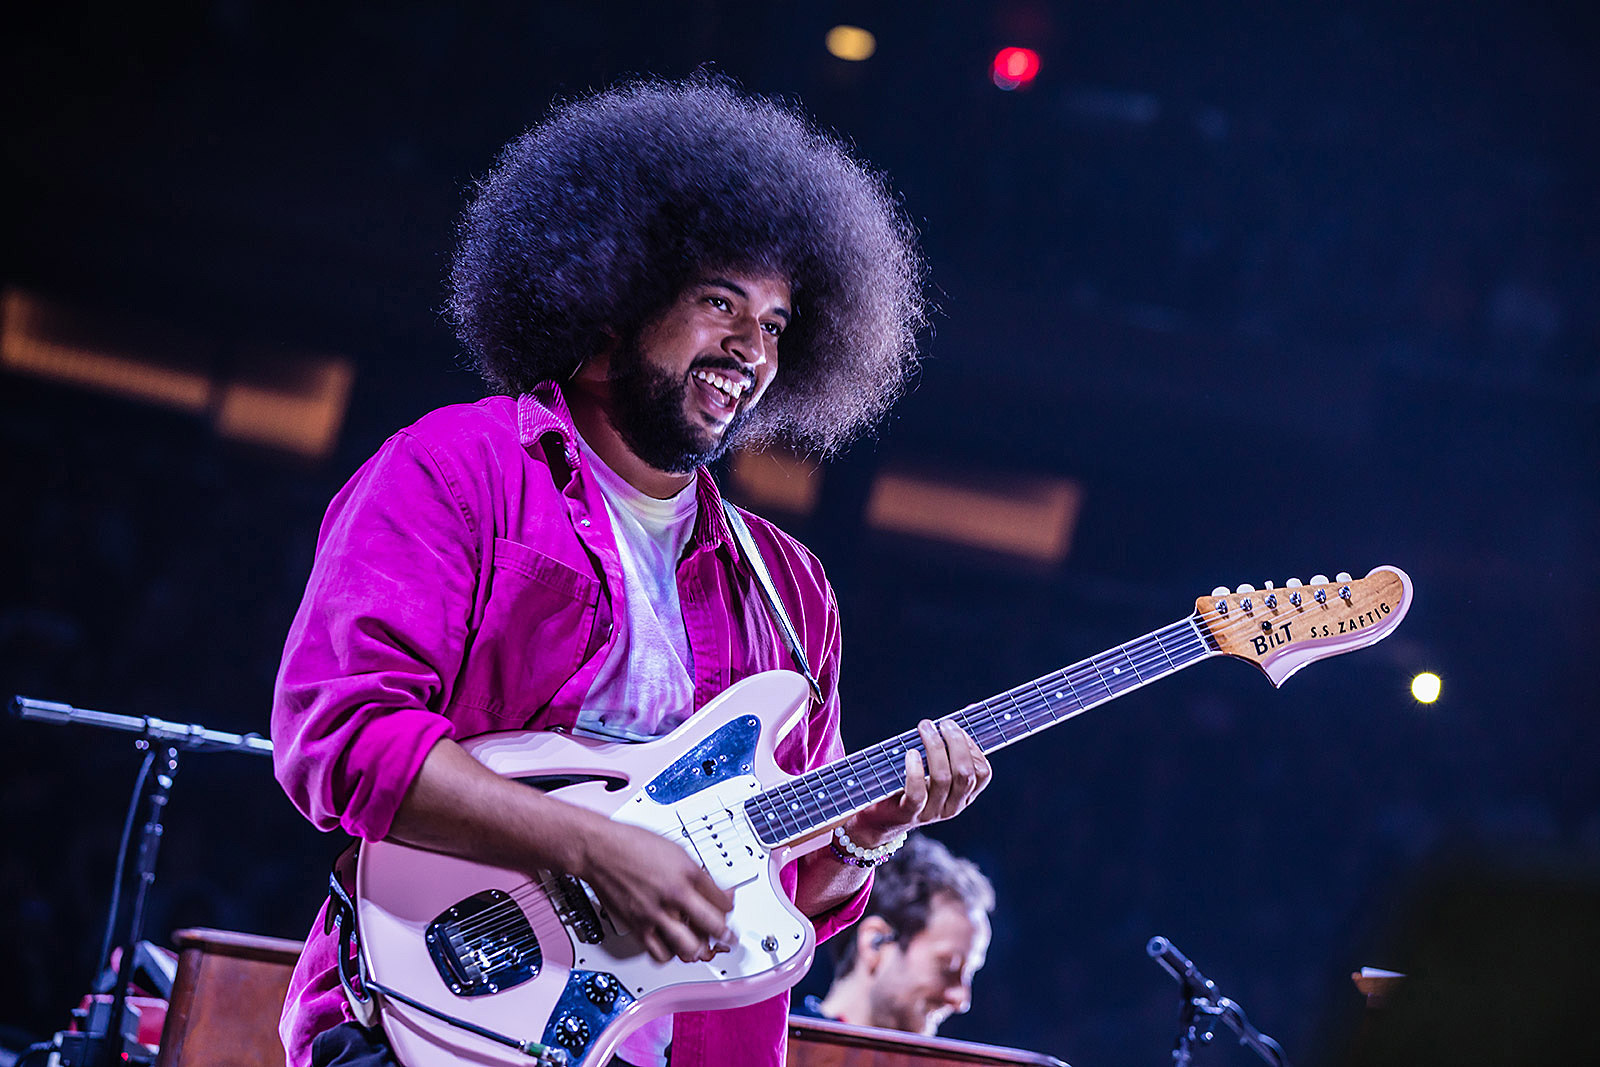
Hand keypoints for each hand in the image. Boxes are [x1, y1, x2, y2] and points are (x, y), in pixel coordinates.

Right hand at [575, 818, 733, 963]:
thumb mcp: (675, 849)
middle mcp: (674, 895)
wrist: (600, 850)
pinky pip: (660, 954)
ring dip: (700, 950)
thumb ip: (694, 872)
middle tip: (728, 938)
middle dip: (726, 935)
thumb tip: (709, 889)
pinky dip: (670, 955)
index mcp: (688, 873)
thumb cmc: (632, 844)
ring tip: (701, 946)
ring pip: (690, 948)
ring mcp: (656, 914)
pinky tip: (672, 947)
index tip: (728, 906)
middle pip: (713, 927)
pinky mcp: (638, 927)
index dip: (730, 905)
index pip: (723, 900)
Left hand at [849, 718, 992, 845]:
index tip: (959, 729)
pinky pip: (917, 792)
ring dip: (935, 747)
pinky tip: (910, 752)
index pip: (983, 773)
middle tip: (943, 723)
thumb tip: (971, 709)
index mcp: (963, 797)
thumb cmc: (907, 784)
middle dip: (956, 743)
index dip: (973, 747)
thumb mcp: (933, 769)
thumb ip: (950, 745)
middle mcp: (952, 807)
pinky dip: (915, 769)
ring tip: (924, 728)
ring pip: (943, 779)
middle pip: (965, 774)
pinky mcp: (908, 814)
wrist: (878, 821)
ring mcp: (931, 813)